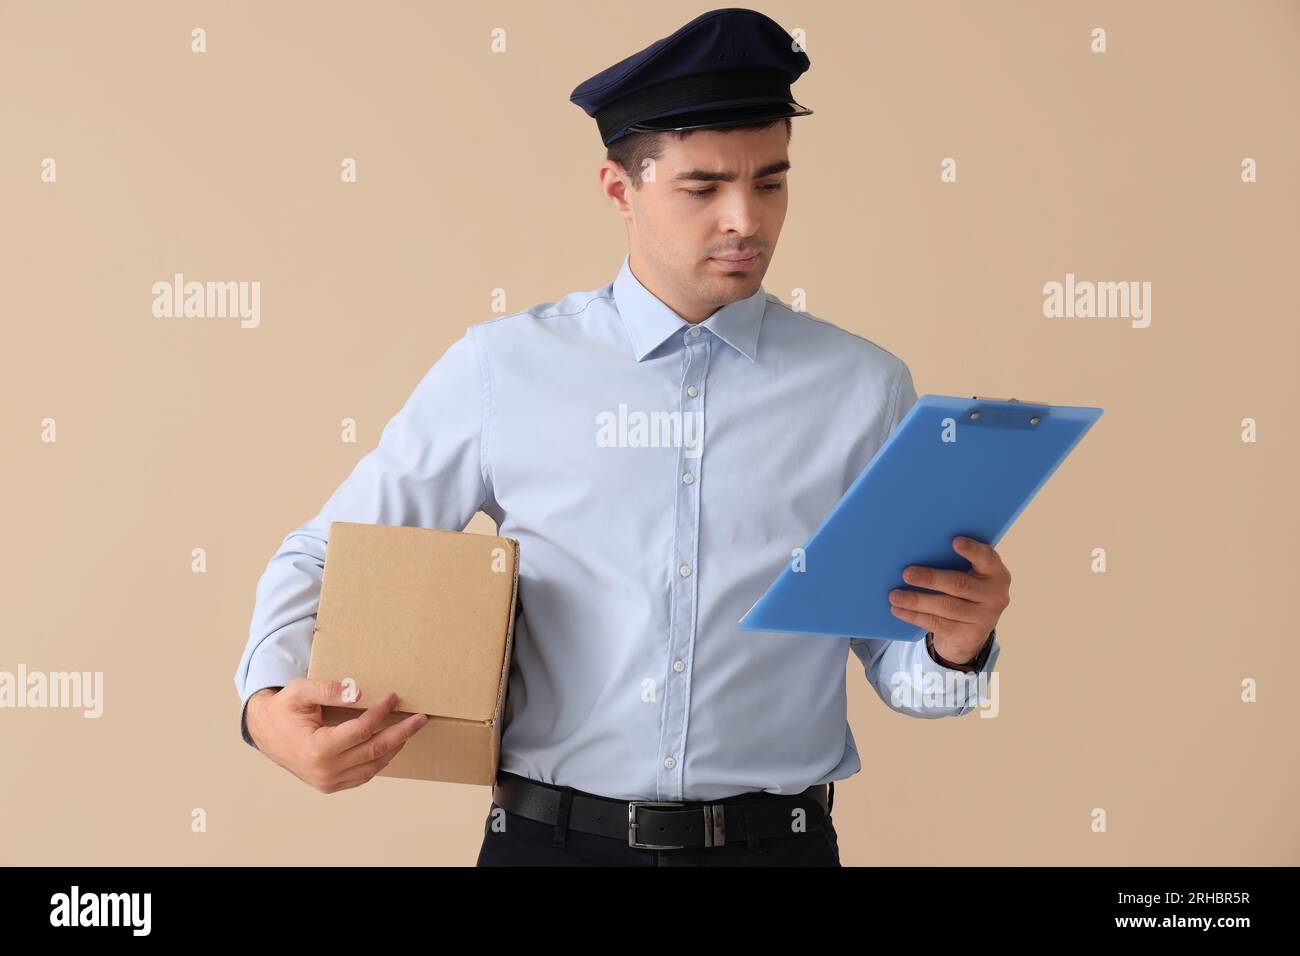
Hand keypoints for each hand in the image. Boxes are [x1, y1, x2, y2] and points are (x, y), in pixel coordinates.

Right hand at [246, 679, 429, 793]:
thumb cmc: (283, 709)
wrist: (264, 732)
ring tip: (410, 730)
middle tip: (421, 719)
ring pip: (372, 767)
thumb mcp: (300, 691)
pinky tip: (391, 745)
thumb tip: (358, 691)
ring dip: (394, 748)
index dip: (381, 712)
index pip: (361, 730)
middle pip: (374, 751)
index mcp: (317, 748)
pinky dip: (379, 761)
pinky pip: (363, 776)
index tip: (394, 696)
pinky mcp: (330, 785)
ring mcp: (328, 782)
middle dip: (402, 733)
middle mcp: (324, 770)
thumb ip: (328, 690)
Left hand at [887, 536, 1010, 664]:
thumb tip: (918, 550)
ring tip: (894, 595)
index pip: (987, 558)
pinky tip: (899, 610)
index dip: (972, 550)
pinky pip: (938, 624)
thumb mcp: (969, 575)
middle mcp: (995, 596)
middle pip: (960, 584)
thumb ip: (954, 563)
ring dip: (917, 601)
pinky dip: (915, 616)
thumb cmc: (964, 591)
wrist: (972, 630)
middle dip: (931, 579)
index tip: (955, 541)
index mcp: (996, 573)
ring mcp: (984, 618)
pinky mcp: (969, 636)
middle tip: (906, 573)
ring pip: (946, 607)